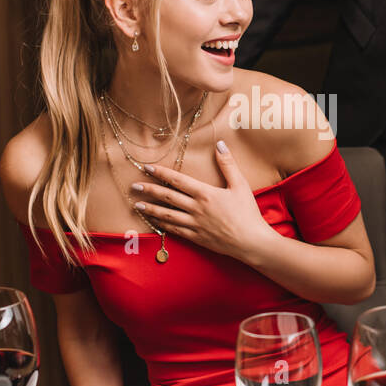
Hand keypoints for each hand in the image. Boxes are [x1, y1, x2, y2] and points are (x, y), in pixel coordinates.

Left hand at [133, 140, 276, 260]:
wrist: (251, 242)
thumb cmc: (248, 213)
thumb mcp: (240, 185)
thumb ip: (228, 164)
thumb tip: (220, 144)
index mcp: (205, 193)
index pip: (177, 180)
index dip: (161, 173)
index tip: (147, 168)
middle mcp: (196, 209)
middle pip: (167, 197)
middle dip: (149, 190)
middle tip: (134, 186)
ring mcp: (194, 225)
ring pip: (167, 215)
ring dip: (150, 210)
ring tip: (136, 206)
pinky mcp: (196, 238)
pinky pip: (175, 231)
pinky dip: (163, 225)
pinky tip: (155, 222)